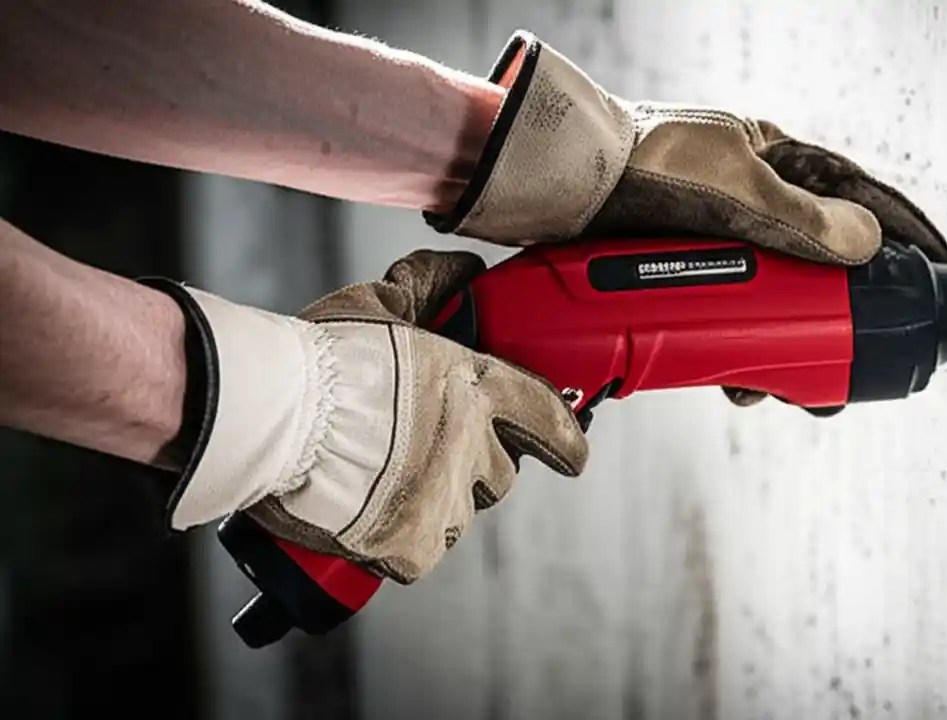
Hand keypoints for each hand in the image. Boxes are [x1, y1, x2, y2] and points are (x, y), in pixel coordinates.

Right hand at [146, 249, 587, 584]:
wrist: (270, 415)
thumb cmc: (322, 359)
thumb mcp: (379, 304)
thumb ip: (429, 283)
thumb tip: (464, 269)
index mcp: (477, 388)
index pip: (548, 418)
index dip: (566, 440)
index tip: (572, 454)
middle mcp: (473, 445)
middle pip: (499, 473)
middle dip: (475, 467)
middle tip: (429, 455)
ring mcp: (445, 499)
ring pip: (461, 514)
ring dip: (437, 503)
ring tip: (389, 484)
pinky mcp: (412, 545)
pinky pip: (422, 553)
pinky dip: (402, 543)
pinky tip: (374, 520)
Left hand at [424, 30, 946, 413]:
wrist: (554, 185)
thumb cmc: (641, 160)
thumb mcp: (734, 185)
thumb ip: (803, 219)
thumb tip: (866, 246)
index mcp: (773, 160)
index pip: (858, 196)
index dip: (903, 233)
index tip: (939, 269)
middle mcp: (750, 202)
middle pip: (820, 268)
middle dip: (840, 320)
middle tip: (853, 365)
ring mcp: (716, 243)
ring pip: (775, 304)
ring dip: (784, 348)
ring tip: (783, 389)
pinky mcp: (680, 278)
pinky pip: (727, 321)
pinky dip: (737, 351)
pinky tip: (735, 377)